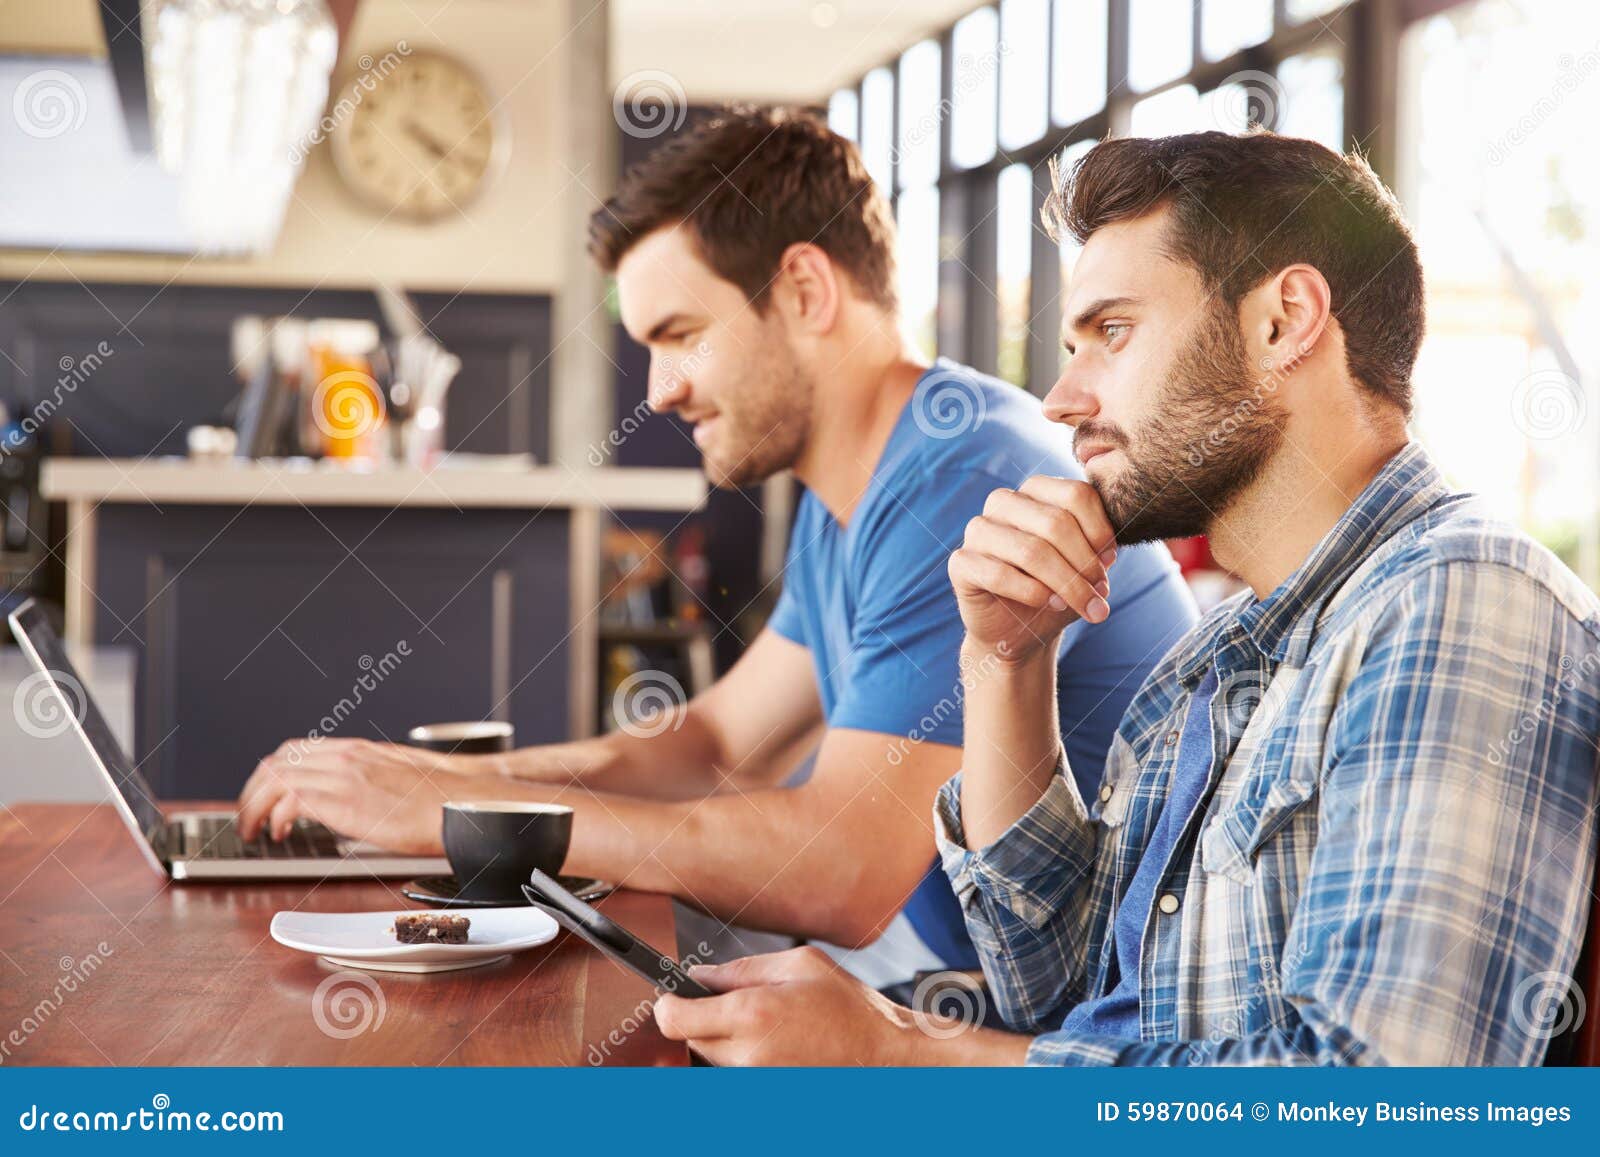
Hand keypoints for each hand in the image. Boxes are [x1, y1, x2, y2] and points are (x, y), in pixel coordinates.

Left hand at [235, 738, 481, 853]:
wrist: (463, 807)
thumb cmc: (441, 802)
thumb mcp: (400, 780)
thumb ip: (372, 782)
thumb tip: (358, 801)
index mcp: (359, 750)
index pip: (294, 751)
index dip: (270, 775)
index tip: (264, 798)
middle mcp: (347, 756)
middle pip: (276, 762)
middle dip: (253, 791)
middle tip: (249, 819)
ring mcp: (345, 775)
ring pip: (276, 778)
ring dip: (255, 806)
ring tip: (254, 831)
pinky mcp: (346, 799)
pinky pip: (291, 799)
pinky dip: (276, 817)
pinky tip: (281, 834)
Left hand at [653, 947, 924, 1065]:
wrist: (887, 1059)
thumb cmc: (851, 1008)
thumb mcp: (800, 964)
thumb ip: (740, 968)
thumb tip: (699, 976)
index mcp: (752, 1014)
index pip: (673, 1019)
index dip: (668, 1004)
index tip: (674, 995)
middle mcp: (747, 1056)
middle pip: (690, 1039)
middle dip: (703, 1019)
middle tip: (739, 1005)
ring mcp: (755, 1083)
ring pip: (712, 1059)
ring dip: (725, 1042)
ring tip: (769, 1027)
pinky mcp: (764, 1096)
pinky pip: (736, 1075)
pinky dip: (746, 1061)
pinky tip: (778, 1047)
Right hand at [947, 476, 1116, 661]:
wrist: (1018, 631)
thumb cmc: (1055, 590)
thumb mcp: (1084, 565)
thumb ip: (1097, 551)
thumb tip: (1107, 555)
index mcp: (1035, 490)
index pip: (1076, 495)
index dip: (1100, 531)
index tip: (1110, 562)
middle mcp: (1003, 502)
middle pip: (1056, 523)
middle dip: (1085, 564)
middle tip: (1101, 593)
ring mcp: (978, 530)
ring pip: (1031, 551)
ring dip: (1066, 583)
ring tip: (1084, 605)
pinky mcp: (961, 563)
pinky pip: (1001, 574)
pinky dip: (1033, 593)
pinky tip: (1049, 604)